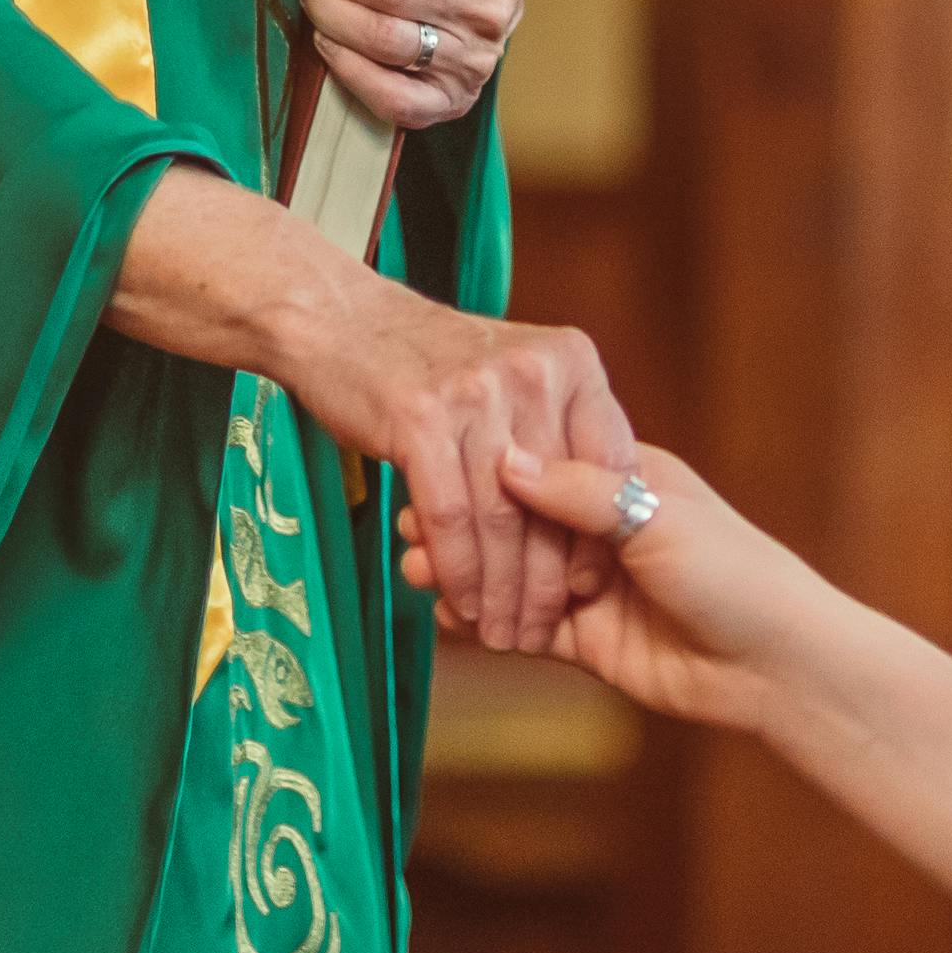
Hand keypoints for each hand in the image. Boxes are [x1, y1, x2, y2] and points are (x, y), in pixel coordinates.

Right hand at [293, 282, 629, 655]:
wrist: (342, 320)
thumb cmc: (430, 360)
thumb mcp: (517, 377)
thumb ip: (558, 435)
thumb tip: (589, 526)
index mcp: (572, 361)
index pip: (608, 466)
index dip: (599, 536)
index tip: (588, 589)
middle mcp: (535, 373)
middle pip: (554, 501)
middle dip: (546, 583)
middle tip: (538, 629)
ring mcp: (477, 394)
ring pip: (502, 519)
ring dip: (500, 591)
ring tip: (499, 632)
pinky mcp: (423, 421)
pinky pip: (450, 517)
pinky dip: (457, 570)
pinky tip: (457, 602)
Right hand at [396, 443, 819, 738]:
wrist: (777, 666)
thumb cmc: (733, 571)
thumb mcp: (654, 516)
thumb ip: (579, 491)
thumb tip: (503, 460)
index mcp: (625, 478)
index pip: (544, 463)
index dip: (490, 469)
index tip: (435, 467)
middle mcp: (604, 527)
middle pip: (519, 519)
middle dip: (465, 523)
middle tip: (408, 528)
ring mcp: (592, 584)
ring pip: (514, 571)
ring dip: (466, 572)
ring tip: (415, 572)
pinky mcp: (587, 640)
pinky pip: (523, 626)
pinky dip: (483, 622)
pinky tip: (445, 614)